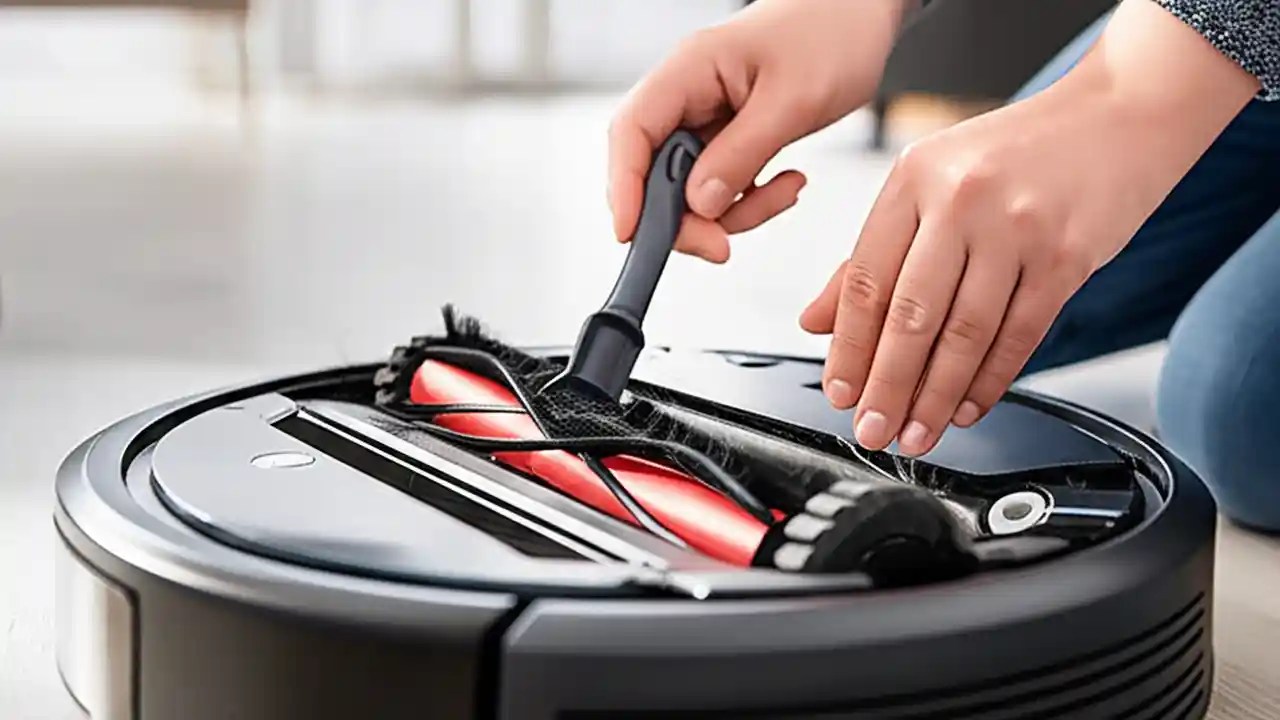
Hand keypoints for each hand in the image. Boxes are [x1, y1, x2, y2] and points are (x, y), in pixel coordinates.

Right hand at [607, 0, 914, 261]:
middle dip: (686, 216)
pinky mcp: (728, 137)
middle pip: (654, 173)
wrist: (862, 14)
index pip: (632, 132)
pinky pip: (720, 186)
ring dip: (731, 211)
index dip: (624, 188)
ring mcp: (706, 118)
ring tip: (783, 191)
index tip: (632, 235)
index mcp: (689, 70)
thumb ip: (742, 153)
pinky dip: (750, 200)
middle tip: (722, 244)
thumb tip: (699, 203)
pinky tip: (786, 181)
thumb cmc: (832, 33)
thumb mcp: (793, 100)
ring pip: (689, 190)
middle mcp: (688, 96)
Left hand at [799, 0, 1258, 455]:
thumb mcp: (928, 183)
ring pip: (965, 333)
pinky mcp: (1068, 255)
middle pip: (911, 314)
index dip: (848, 346)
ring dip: (937, 396)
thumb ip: (869, 253)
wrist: (1119, 112)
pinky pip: (1021, 334)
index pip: (866, 279)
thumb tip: (815, 321)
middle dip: (886, 385)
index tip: (837, 391)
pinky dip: (991, 379)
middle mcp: (961, 198)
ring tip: (917, 433)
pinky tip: (969, 407)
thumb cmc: (1014, 152)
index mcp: (913, 177)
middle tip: (871, 430)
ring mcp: (1017, 227)